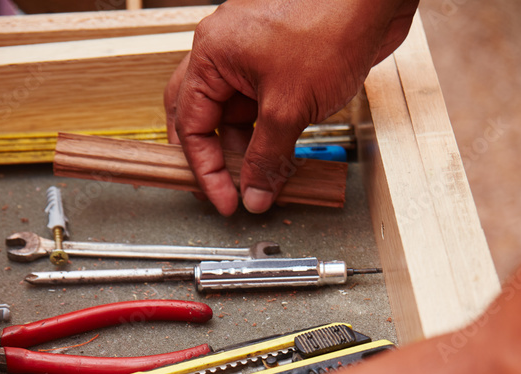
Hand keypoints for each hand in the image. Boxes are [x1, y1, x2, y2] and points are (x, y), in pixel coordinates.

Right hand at [165, 0, 418, 214]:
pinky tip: (277, 158)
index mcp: (212, 54)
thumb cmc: (329, 26)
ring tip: (258, 181)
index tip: (224, 201)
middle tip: (224, 191)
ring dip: (243, 149)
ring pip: (234, 113)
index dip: (205, 169)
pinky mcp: (280, 62)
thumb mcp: (288, 108)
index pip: (191, 124)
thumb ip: (267, 158)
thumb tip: (253, 194)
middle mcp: (226, 51)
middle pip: (202, 116)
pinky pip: (260, 105)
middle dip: (213, 157)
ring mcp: (253, 55)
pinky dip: (264, 134)